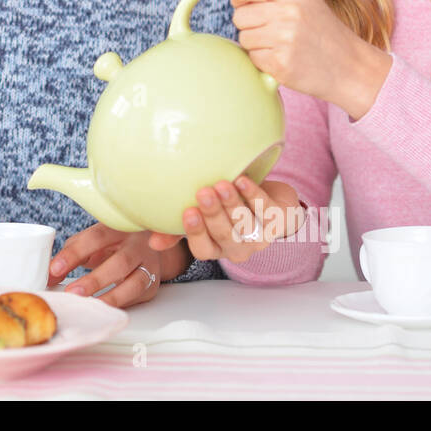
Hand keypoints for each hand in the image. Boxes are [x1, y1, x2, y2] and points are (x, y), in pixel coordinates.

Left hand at [47, 223, 189, 307]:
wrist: (149, 245)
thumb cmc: (112, 243)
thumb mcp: (90, 241)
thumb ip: (70, 255)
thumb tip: (47, 277)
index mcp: (117, 228)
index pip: (95, 238)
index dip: (74, 253)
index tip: (55, 269)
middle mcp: (136, 244)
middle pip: (119, 262)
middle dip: (95, 280)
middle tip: (72, 292)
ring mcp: (148, 264)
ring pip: (135, 283)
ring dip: (110, 297)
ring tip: (89, 305)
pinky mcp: (153, 283)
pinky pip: (138, 296)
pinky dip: (121, 304)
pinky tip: (104, 309)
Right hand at [147, 175, 305, 263]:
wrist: (270, 202)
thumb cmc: (227, 209)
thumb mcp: (201, 220)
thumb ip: (176, 229)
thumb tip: (152, 241)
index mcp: (216, 248)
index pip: (203, 249)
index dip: (196, 233)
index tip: (188, 212)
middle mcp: (238, 248)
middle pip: (225, 234)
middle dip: (214, 214)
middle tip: (203, 193)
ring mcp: (260, 237)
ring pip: (245, 223)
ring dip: (233, 203)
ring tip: (221, 184)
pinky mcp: (278, 221)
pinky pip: (266, 210)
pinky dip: (254, 194)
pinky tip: (242, 180)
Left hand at [210, 0, 390, 117]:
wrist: (350, 66)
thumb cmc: (319, 30)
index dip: (241, 0)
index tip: (256, 7)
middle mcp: (290, 9)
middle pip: (238, 16)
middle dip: (251, 26)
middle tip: (278, 31)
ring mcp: (286, 37)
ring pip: (243, 38)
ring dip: (257, 45)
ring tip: (283, 45)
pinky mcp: (282, 63)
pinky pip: (252, 58)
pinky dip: (264, 62)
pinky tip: (286, 59)